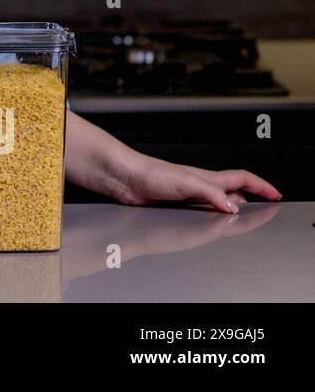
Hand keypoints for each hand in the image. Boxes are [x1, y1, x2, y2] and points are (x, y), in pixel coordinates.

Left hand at [109, 151, 281, 213]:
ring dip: (231, 211)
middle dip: (250, 200)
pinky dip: (211, 219)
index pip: (241, 179)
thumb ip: (211, 193)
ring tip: (242, 221)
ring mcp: (188, 196)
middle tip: (263, 212)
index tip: (275, 195)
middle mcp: (200, 186)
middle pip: (233, 192)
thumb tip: (233, 206)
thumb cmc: (149, 173)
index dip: (260, 186)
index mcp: (207, 178)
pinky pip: (201, 213)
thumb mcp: (186, 182)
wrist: (124, 178)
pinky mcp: (175, 206)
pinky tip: (210, 226)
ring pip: (218, 204)